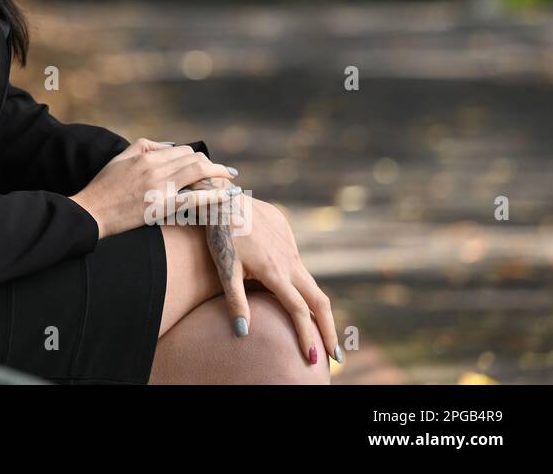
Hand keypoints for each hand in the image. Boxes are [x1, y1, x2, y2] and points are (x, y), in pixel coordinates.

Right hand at [71, 138, 238, 239]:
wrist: (91, 212)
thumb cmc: (102, 187)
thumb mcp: (119, 158)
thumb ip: (143, 146)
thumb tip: (168, 146)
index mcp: (145, 155)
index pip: (181, 150)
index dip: (197, 158)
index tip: (207, 166)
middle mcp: (155, 166)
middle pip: (194, 159)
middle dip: (212, 165)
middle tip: (225, 173)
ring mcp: (160, 185)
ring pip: (199, 173)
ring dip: (219, 174)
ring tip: (231, 180)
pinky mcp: (162, 205)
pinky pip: (196, 198)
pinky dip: (216, 195)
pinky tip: (229, 195)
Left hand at [204, 190, 339, 365]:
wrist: (223, 197)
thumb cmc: (220, 235)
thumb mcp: (224, 269)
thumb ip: (235, 301)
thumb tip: (242, 332)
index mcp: (275, 271)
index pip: (299, 311)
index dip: (308, 337)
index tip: (314, 358)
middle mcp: (290, 260)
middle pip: (319, 300)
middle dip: (329, 328)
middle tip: (335, 355)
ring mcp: (291, 247)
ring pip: (310, 281)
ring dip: (317, 307)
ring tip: (319, 329)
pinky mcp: (288, 234)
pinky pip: (297, 263)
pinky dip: (302, 283)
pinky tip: (296, 293)